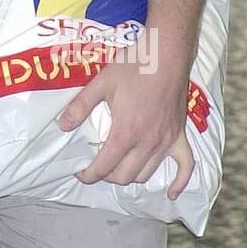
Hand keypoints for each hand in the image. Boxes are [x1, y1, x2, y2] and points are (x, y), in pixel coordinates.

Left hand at [56, 39, 195, 198]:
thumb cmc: (133, 66)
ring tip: (118, 167)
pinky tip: (171, 193)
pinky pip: (185, 166)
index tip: (80, 173)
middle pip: (125, 176)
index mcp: (125, 133)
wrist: (166, 54)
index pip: (104, 167)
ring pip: (147, 173)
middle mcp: (147, 143)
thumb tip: (61, 126)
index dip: (89, 175)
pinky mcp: (180, 135)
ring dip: (131, 175)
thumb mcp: (100, 83)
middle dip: (107, 176)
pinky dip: (179, 182)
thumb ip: (80, 106)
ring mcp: (166, 141)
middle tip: (97, 166)